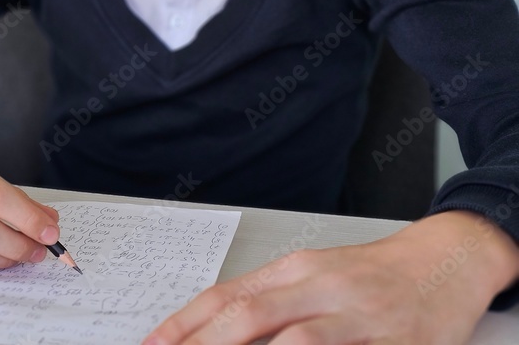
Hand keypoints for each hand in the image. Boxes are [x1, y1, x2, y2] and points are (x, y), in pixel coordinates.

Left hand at [142, 210, 518, 344]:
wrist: (443, 260)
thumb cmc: (372, 275)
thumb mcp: (313, 277)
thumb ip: (268, 302)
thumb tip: (211, 329)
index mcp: (295, 270)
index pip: (228, 296)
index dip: (185, 324)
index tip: (152, 344)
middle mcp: (323, 288)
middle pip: (252, 317)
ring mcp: (361, 318)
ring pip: (299, 343)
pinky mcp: (400, 344)